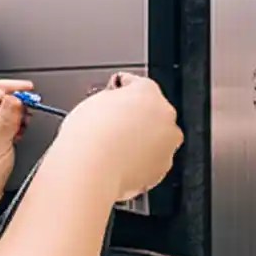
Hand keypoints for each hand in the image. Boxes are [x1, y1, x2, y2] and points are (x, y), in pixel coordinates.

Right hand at [57, 73, 181, 202]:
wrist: (91, 172)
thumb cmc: (88, 138)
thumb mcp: (92, 103)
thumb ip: (111, 99)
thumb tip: (113, 106)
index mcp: (148, 92)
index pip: (136, 84)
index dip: (120, 89)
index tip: (113, 95)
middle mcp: (164, 117)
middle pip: (151, 112)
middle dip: (134, 117)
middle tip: (110, 125)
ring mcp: (167, 145)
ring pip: (155, 138)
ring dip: (139, 140)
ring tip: (112, 147)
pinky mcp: (161, 169)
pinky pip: (151, 160)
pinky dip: (139, 161)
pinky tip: (117, 161)